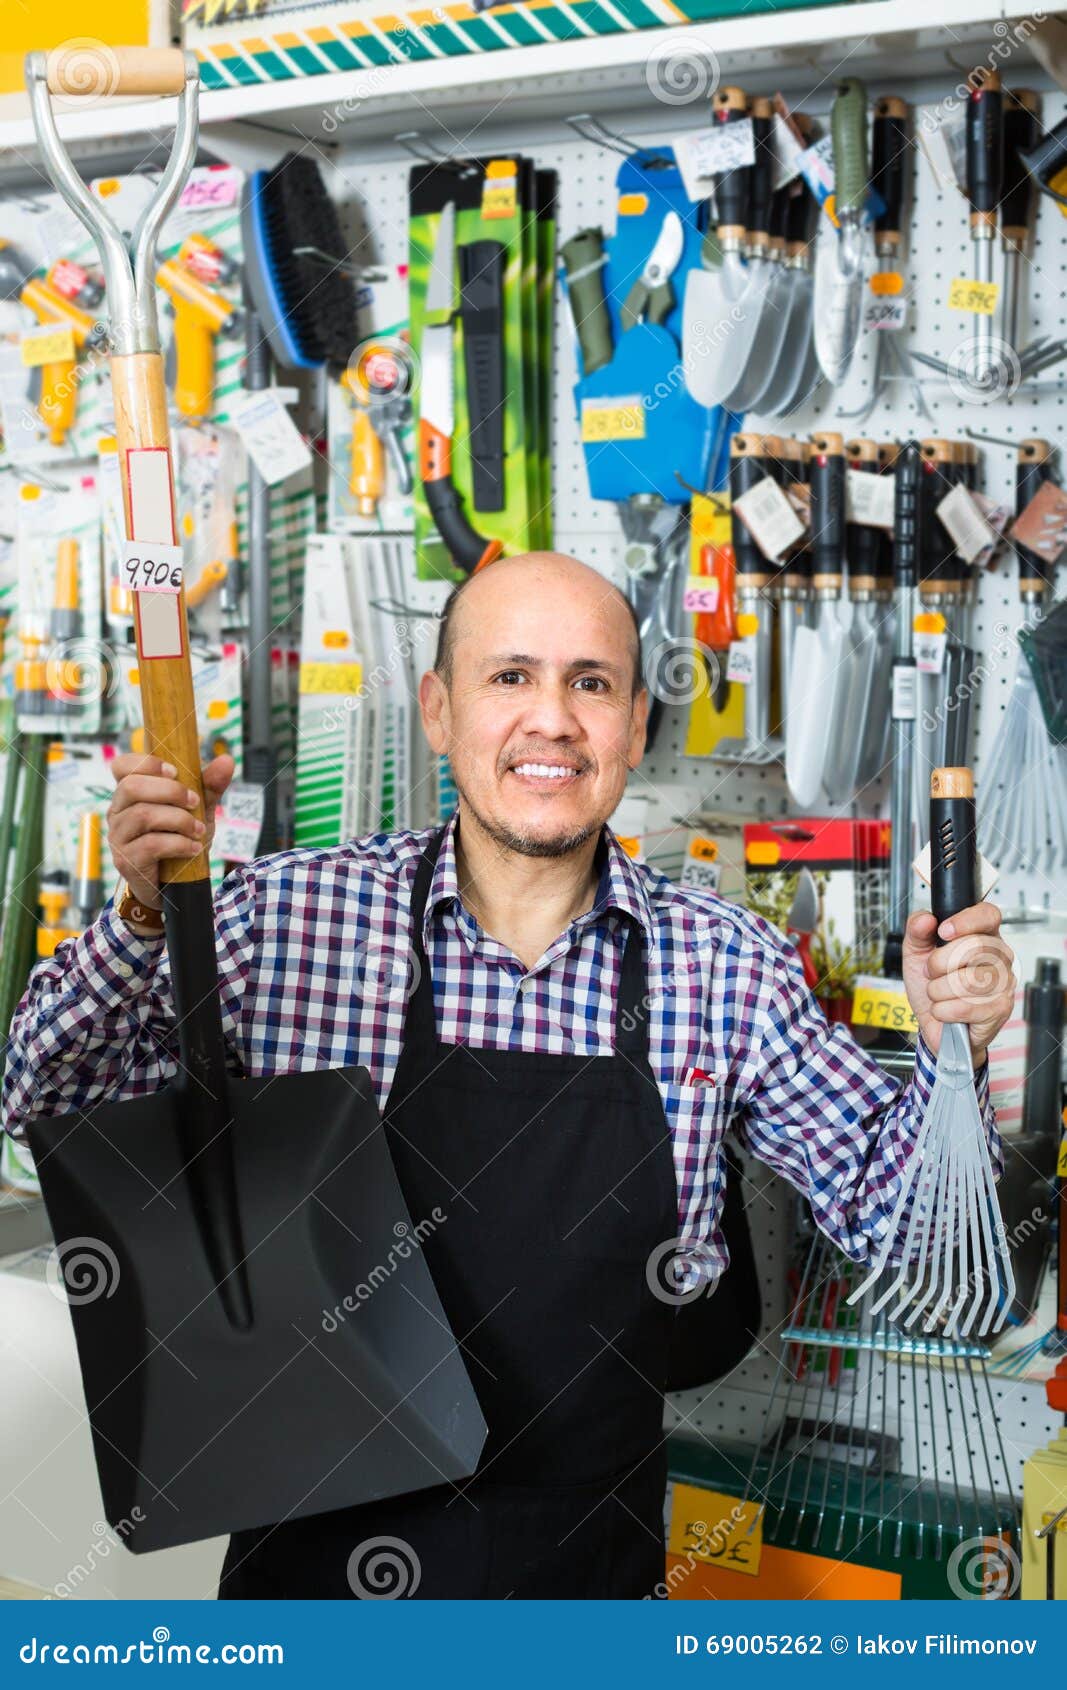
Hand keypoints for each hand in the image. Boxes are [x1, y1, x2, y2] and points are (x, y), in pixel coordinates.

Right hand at [107, 751, 235, 908]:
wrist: (174, 885)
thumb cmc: (180, 840)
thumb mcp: (198, 810)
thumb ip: (209, 786)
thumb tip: (227, 760)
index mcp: (131, 794)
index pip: (121, 766)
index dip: (145, 763)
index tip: (175, 771)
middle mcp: (118, 812)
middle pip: (132, 787)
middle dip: (171, 791)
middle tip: (195, 802)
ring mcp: (118, 837)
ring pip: (143, 815)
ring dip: (180, 820)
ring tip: (199, 830)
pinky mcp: (126, 861)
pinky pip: (151, 845)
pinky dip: (179, 844)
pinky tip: (193, 848)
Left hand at [902, 901, 1015, 1063]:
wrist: (935, 1024)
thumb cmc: (932, 986)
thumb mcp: (916, 954)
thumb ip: (917, 931)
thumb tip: (925, 919)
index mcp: (983, 935)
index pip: (988, 914)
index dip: (966, 921)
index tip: (943, 931)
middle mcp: (999, 956)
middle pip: (974, 947)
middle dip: (939, 962)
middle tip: (931, 972)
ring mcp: (1003, 983)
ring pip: (967, 980)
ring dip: (938, 990)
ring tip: (938, 993)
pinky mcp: (1000, 1009)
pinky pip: (965, 1006)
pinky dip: (944, 1010)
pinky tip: (945, 1010)